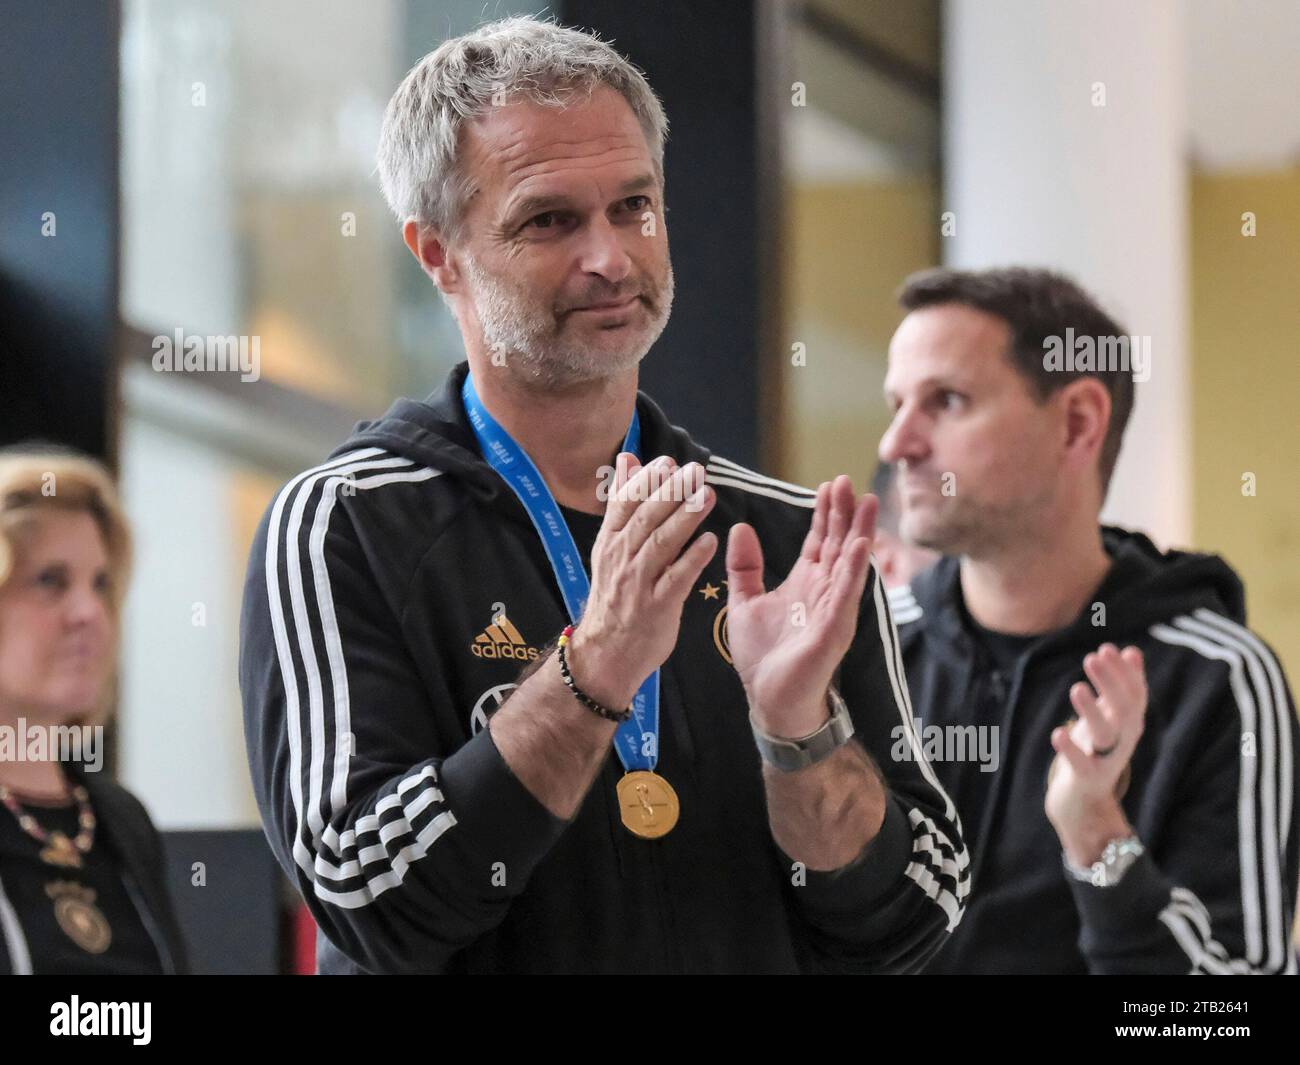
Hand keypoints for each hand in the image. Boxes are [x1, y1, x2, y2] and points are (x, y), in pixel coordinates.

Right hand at [571, 453, 716, 707]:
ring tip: (707, 495)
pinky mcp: (657, 607)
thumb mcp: (610, 547)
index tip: (666, 461)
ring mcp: (638, 583)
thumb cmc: (615, 597)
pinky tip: (709, 541)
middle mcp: (622, 558)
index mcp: (611, 541)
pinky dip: (691, 559)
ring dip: (685, 518)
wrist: (605, 654)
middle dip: (670, 492)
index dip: (646, 480)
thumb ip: (622, 503)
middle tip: (694, 470)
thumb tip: (628, 458)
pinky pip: (676, 579)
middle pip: (646, 518)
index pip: (625, 503)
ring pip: (662, 543)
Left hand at [725, 475, 876, 736]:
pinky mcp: (835, 627)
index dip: (825, 513)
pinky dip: (854, 568)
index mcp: (805, 582)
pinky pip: (847, 593)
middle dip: (844, 512)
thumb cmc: (762, 655)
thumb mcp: (745, 601)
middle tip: (847, 480)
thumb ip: (744, 566)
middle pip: (838, 542)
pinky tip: (860, 545)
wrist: (769, 698)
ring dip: (858, 531)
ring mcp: (833, 608)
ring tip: (866, 501)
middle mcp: (824, 590)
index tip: (829, 485)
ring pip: (850, 562)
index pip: (820, 540)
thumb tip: (740, 527)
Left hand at [1045, 644, 1146, 865]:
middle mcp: (1124, 740)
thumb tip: (1131, 650)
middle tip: (1093, 657)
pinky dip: (1071, 749)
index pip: (1134, 694)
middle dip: (1110, 682)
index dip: (1123, 672)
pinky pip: (1082, 764)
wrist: (1085, 796)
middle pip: (1123, 709)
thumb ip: (1122, 685)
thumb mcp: (1112, 715)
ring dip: (1091, 711)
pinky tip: (1058, 733)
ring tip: (1076, 688)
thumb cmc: (1098, 746)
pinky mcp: (1088, 778)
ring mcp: (1107, 759)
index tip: (1107, 648)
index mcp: (1131, 722)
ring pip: (1104, 735)